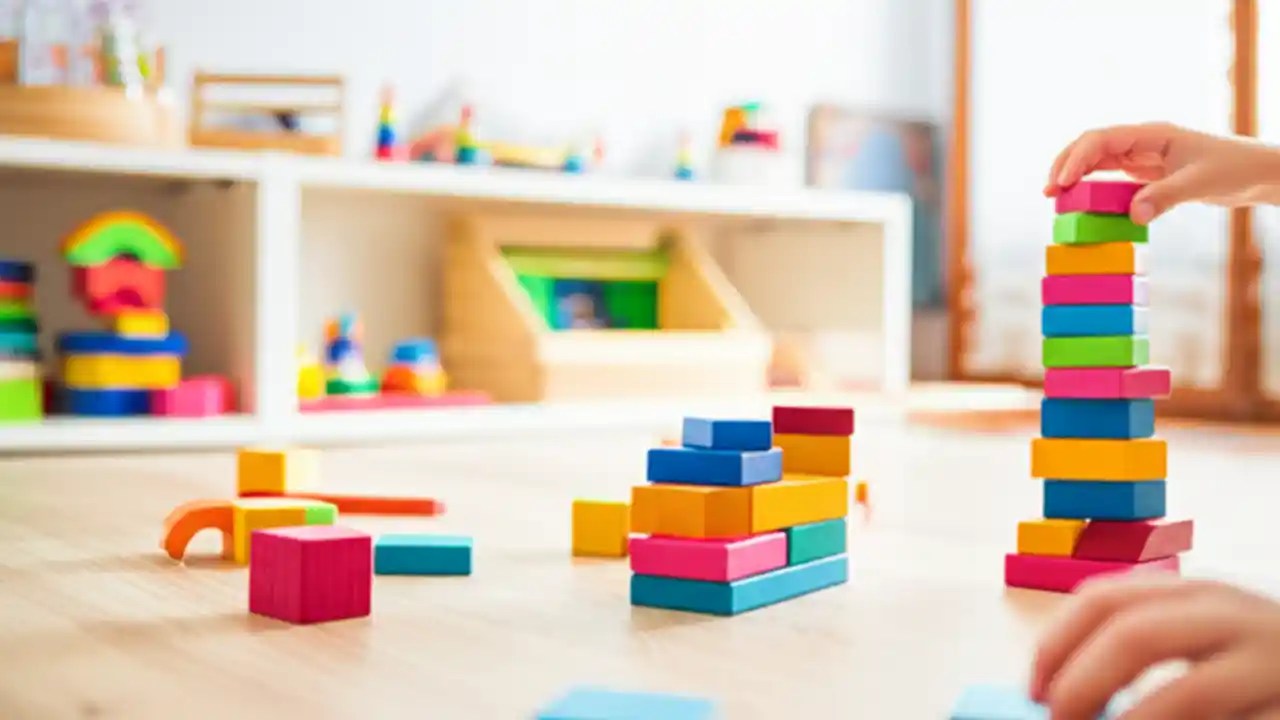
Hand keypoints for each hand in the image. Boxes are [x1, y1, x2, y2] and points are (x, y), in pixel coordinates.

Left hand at [1030, 574, 1279, 718]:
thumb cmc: (1259, 679)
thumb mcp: (1203, 648)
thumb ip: (1141, 656)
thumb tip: (1055, 696)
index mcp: (1199, 597)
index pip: (1105, 599)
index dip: (1057, 645)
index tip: (1035, 692)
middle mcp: (1237, 619)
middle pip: (1135, 634)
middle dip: (1082, 683)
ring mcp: (1276, 666)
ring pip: (1184, 696)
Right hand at [1044, 122, 1279, 223]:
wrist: (1254, 173)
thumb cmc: (1233, 168)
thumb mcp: (1200, 183)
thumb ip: (1165, 197)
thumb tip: (1131, 215)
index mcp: (1152, 134)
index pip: (1102, 139)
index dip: (1077, 158)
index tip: (1062, 182)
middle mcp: (1141, 142)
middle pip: (1091, 146)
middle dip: (1066, 165)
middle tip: (1048, 192)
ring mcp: (1141, 158)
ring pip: (1096, 161)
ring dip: (1073, 176)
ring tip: (1055, 197)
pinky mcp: (1144, 174)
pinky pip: (1109, 177)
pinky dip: (1091, 187)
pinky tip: (1081, 201)